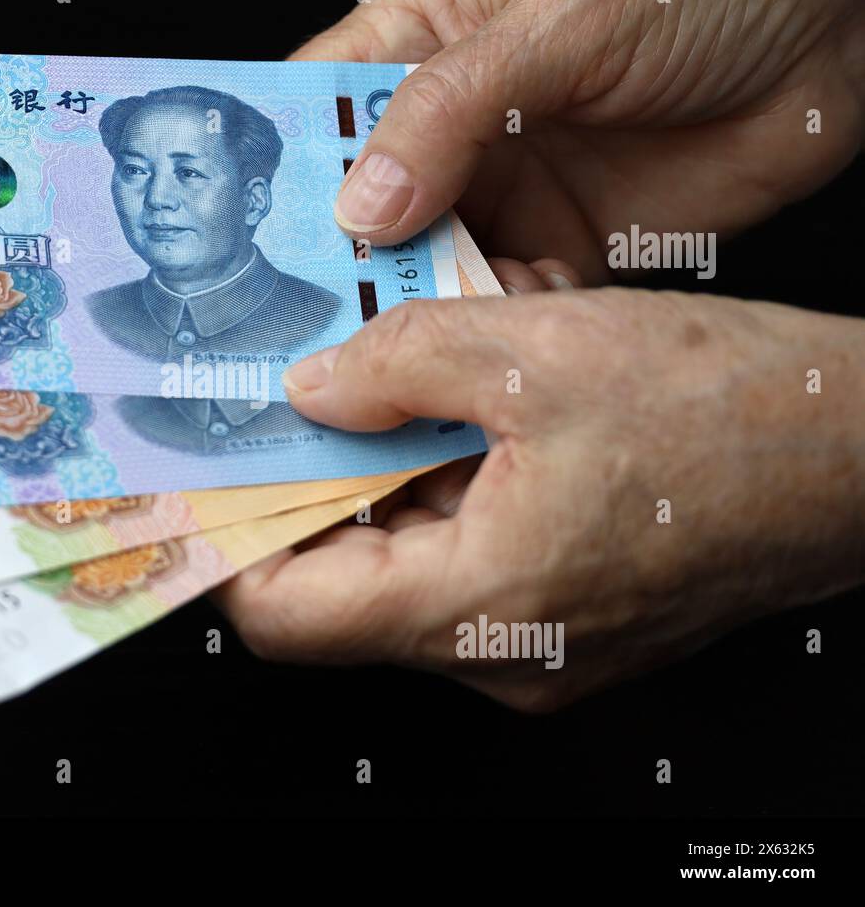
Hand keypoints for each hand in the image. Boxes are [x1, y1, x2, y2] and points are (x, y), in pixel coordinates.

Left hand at [213, 287, 864, 709]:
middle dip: (319, 483)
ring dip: (393, 472)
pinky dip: (450, 485)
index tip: (205, 483)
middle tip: (306, 396)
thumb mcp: (538, 349)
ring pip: (407, 563)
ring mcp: (535, 647)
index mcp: (479, 606)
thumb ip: (397, 361)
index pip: (289, 616)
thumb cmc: (735, 414)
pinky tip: (478, 410)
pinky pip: (466, 559)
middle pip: (343, 583)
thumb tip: (311, 387)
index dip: (231, 546)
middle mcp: (499, 654)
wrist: (862, 454)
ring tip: (417, 384)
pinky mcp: (566, 619)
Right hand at [296, 0, 864, 281]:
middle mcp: (450, 127)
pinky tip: (522, 320)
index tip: (242, 250)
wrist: (837, 26)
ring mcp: (505, 189)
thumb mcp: (561, 22)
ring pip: (429, 270)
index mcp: (420, 43)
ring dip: (428, 308)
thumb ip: (451, 110)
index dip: (276, 181)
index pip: (316, 115)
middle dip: (347, 269)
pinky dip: (505, 323)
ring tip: (430, 334)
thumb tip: (361, 206)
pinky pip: (506, 302)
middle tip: (323, 329)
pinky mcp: (563, 243)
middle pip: (360, 214)